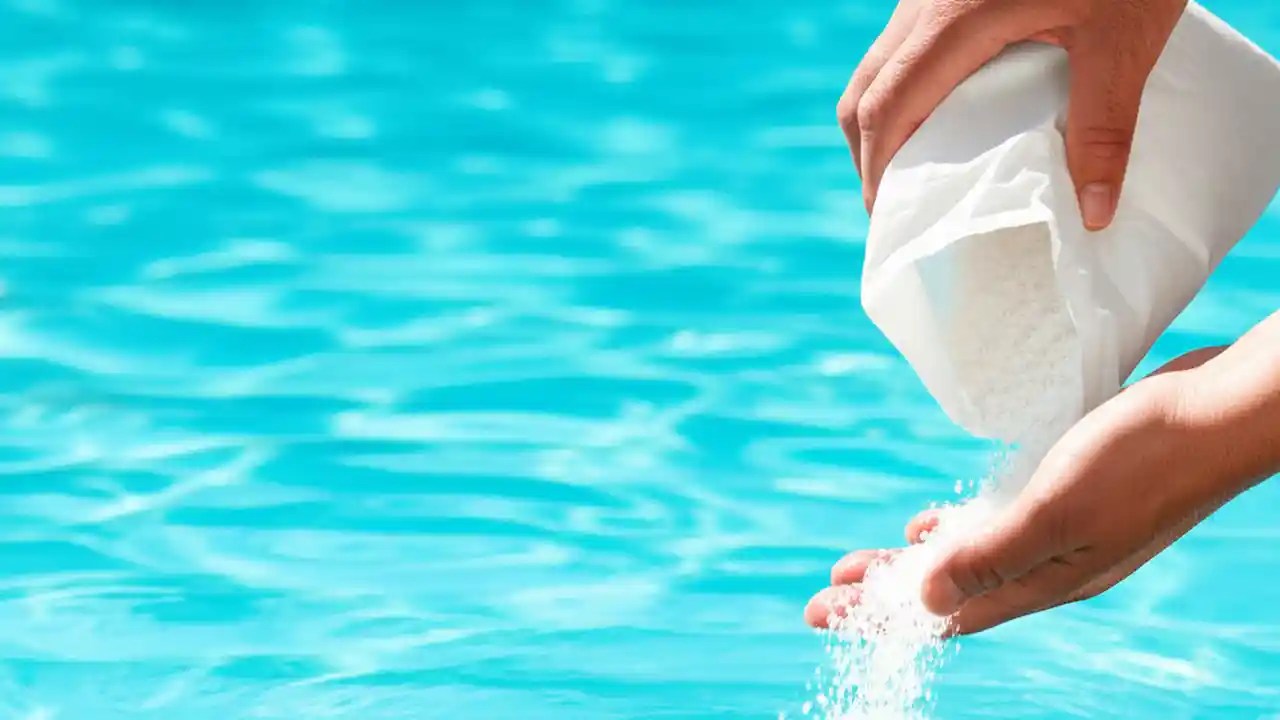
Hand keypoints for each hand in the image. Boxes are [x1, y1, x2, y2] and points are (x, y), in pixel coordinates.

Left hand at [806, 323, 1279, 633]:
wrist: (1220, 415)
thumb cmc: (1143, 459)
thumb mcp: (1056, 509)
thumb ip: (990, 556)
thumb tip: (921, 603)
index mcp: (1045, 579)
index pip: (944, 613)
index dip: (881, 616)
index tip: (822, 613)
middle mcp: (1051, 565)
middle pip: (949, 589)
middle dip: (884, 591)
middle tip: (827, 590)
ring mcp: (1064, 532)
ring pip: (970, 558)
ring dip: (915, 561)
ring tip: (868, 563)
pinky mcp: (1071, 497)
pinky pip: (997, 527)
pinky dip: (959, 529)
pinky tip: (935, 520)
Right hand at [840, 0, 1186, 229]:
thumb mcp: (1124, 40)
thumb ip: (1103, 125)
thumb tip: (1095, 213)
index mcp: (954, 18)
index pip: (886, 107)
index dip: (878, 169)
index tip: (890, 217)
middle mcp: (925, 1)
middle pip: (864, 90)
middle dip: (869, 154)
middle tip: (897, 204)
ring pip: (877, 66)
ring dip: (883, 121)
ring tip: (917, 168)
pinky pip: (903, 46)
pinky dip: (904, 90)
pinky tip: (943, 114)